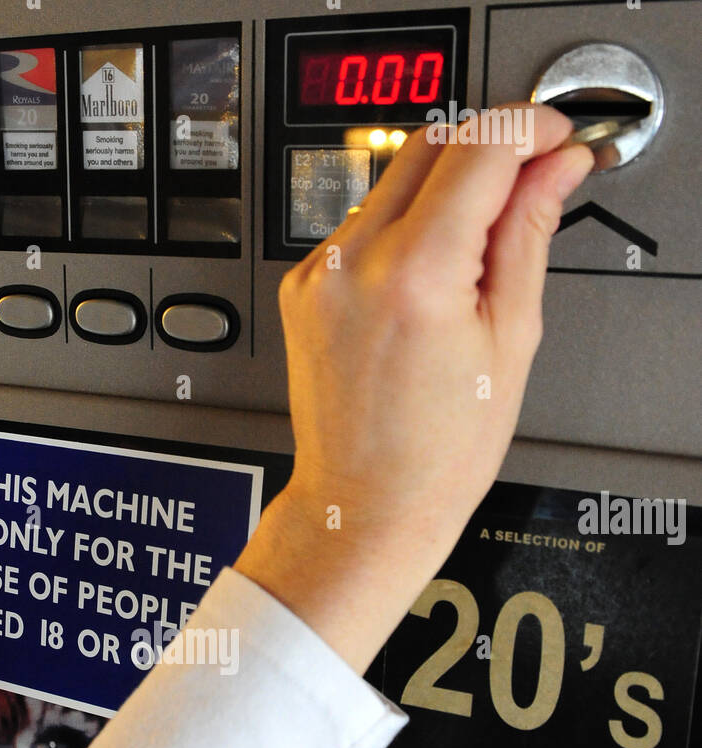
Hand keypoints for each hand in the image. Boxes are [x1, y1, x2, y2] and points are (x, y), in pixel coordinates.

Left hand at [236, 104, 593, 674]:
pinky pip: (361, 227)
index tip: (554, 141)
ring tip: (477, 259)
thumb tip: (552, 172)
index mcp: (414, 274)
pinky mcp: (300, 289)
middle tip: (529, 182)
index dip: (529, 131)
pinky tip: (427, 281)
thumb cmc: (433, 456)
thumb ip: (528, 237)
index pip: (479, 148)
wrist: (364, 508)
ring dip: (444, 190)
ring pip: (393, 182)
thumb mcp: (510, 341)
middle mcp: (352, 264)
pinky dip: (403, 228)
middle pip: (431, 145)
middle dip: (489, 147)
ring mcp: (317, 276)